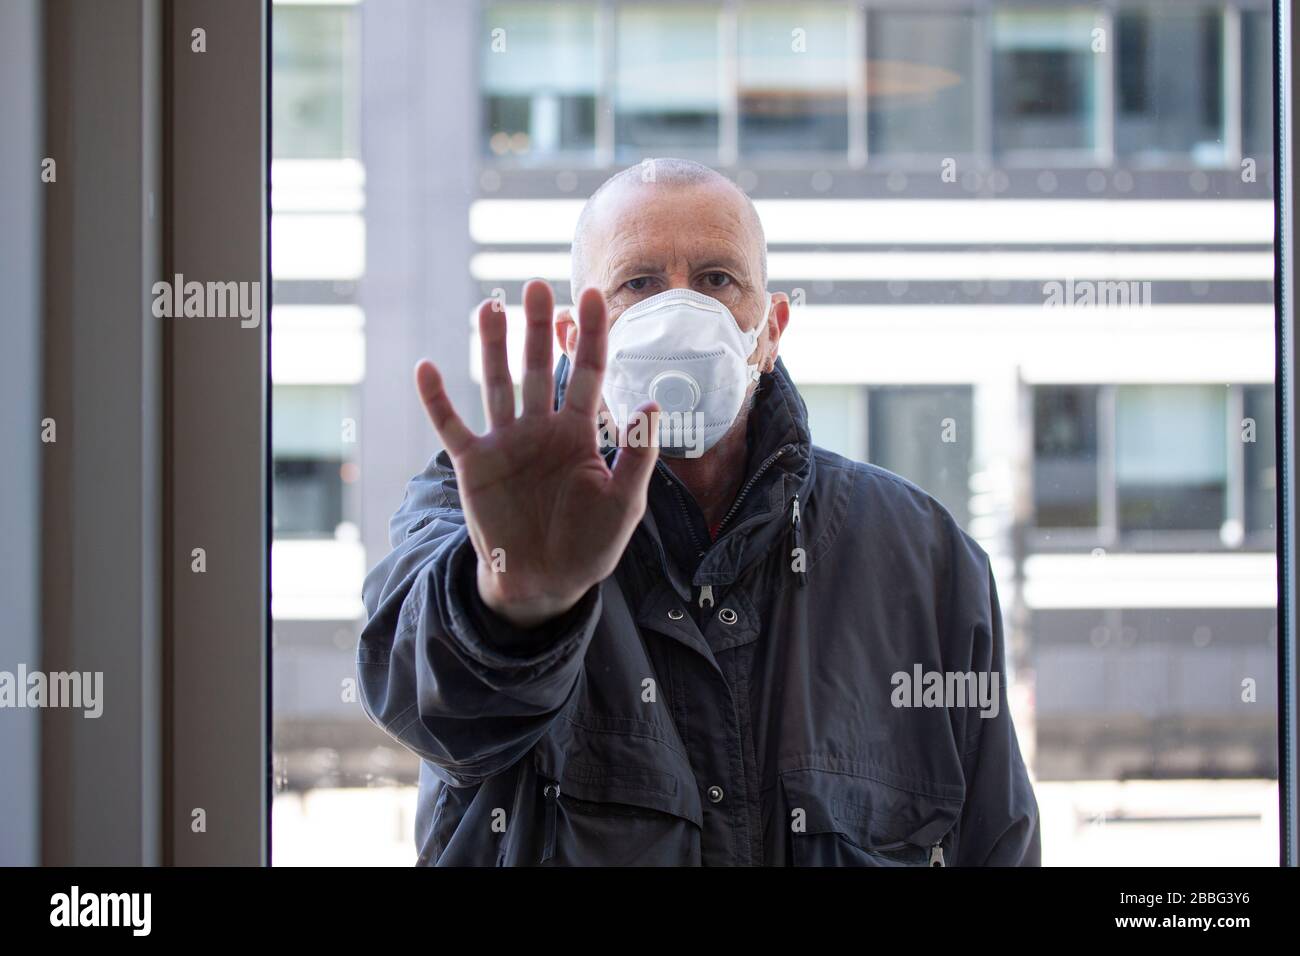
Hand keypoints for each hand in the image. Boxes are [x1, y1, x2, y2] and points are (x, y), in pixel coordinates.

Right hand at [414, 280, 658, 628]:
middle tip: (537, 286)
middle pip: (539, 367)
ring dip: (492, 347)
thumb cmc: (590, 544)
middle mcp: (541, 428)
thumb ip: (637, 455)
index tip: (593, 296)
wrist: (546, 582)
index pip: (587, 373)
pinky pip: (451, 426)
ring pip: (497, 384)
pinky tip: (427, 368)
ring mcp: (506, 443)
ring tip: (491, 307)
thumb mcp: (624, 503)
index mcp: (580, 432)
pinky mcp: (475, 465)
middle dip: (539, 328)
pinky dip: (436, 400)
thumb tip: (652, 404)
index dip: (590, 336)